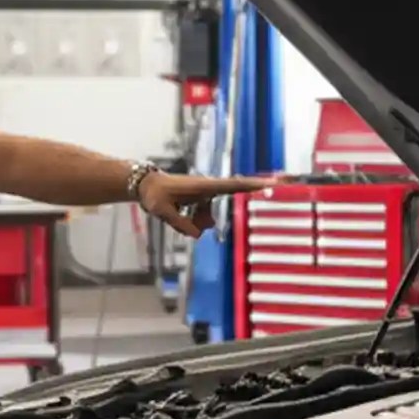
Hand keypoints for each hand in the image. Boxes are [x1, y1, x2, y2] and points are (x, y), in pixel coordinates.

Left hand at [138, 172, 280, 236]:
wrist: (145, 187)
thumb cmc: (154, 194)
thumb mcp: (163, 211)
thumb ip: (181, 224)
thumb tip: (199, 235)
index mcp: (203, 186)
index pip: (233, 186)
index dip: (253, 186)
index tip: (272, 183)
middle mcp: (208, 191)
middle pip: (227, 203)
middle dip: (232, 207)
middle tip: (263, 197)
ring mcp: (205, 198)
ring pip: (209, 221)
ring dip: (197, 224)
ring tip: (176, 215)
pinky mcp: (200, 204)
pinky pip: (202, 223)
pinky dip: (193, 225)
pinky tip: (178, 217)